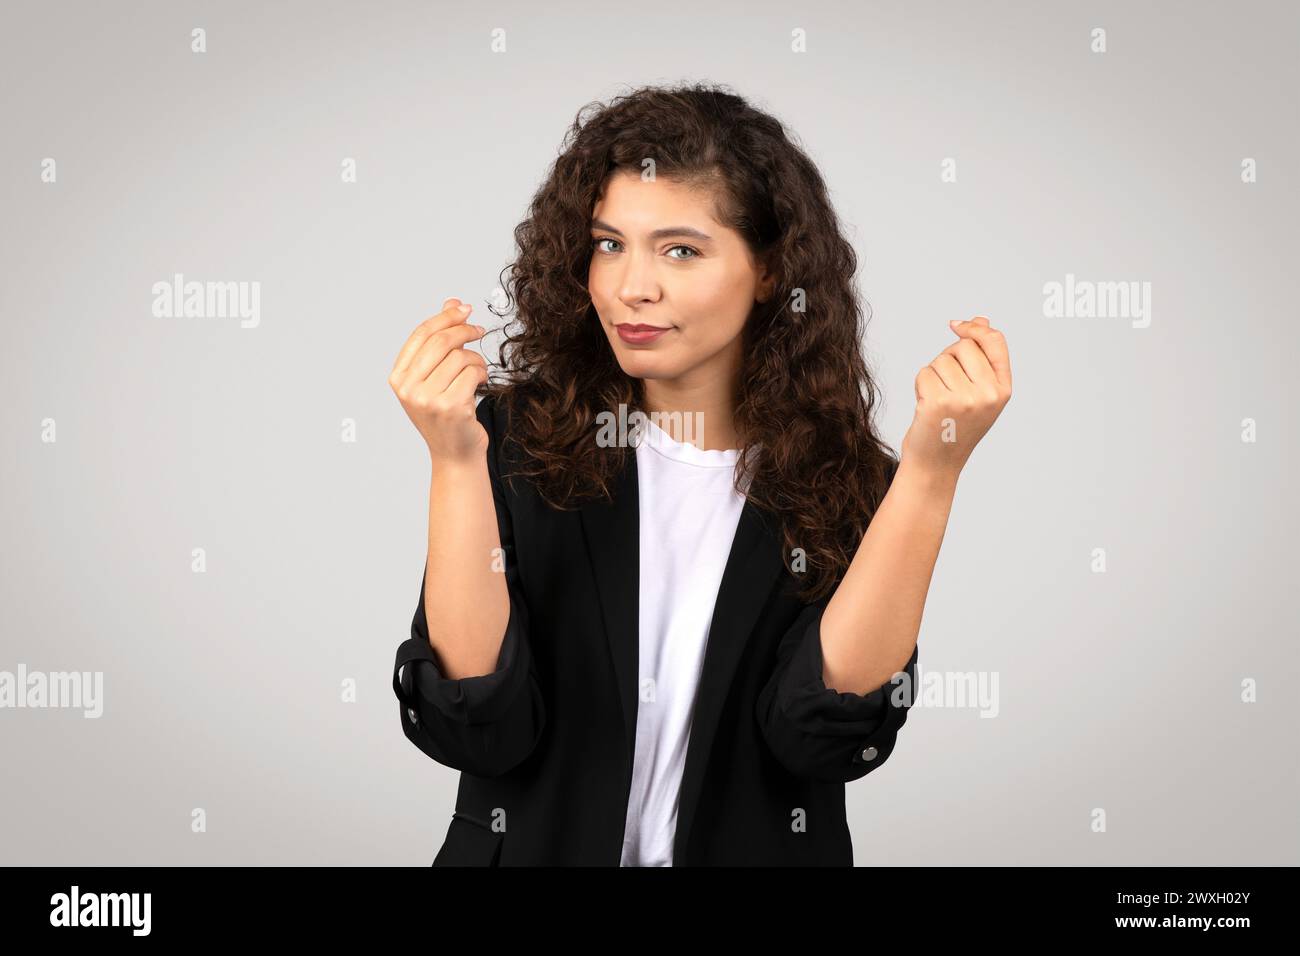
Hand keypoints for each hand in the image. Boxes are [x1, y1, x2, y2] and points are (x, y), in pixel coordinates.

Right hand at [389, 297, 489, 464]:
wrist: (455, 454)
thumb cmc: (445, 414)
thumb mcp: (435, 377)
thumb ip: (440, 340)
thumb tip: (452, 303)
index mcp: (398, 377)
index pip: (421, 334)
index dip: (445, 316)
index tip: (464, 308)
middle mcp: (409, 388)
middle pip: (441, 341)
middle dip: (464, 330)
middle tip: (479, 329)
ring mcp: (428, 399)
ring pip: (459, 357)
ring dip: (475, 358)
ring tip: (476, 370)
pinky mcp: (451, 407)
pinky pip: (472, 373)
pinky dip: (481, 372)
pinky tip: (479, 382)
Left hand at [901, 316, 1011, 478]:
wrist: (936, 463)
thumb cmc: (954, 425)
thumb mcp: (977, 392)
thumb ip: (981, 358)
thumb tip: (981, 319)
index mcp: (1003, 390)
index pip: (995, 342)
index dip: (975, 328)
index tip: (956, 325)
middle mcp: (988, 394)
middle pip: (963, 346)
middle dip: (949, 358)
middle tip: (947, 388)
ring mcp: (964, 399)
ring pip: (941, 359)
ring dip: (933, 375)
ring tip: (938, 401)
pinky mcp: (938, 403)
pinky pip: (924, 373)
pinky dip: (920, 386)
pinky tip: (926, 407)